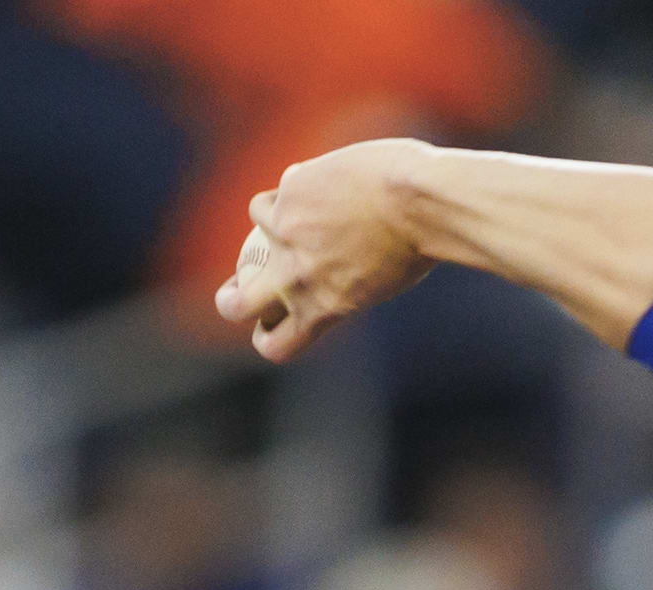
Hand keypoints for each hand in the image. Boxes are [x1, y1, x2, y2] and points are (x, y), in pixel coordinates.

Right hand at [213, 140, 440, 360]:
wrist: (421, 202)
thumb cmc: (421, 243)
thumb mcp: (383, 281)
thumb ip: (345, 284)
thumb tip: (337, 270)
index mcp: (322, 309)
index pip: (276, 344)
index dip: (266, 336)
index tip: (270, 323)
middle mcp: (295, 279)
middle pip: (236, 305)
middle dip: (230, 302)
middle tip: (235, 292)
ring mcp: (285, 237)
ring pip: (252, 236)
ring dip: (266, 227)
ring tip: (292, 212)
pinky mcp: (288, 197)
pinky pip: (277, 195)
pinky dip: (292, 191)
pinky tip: (318, 182)